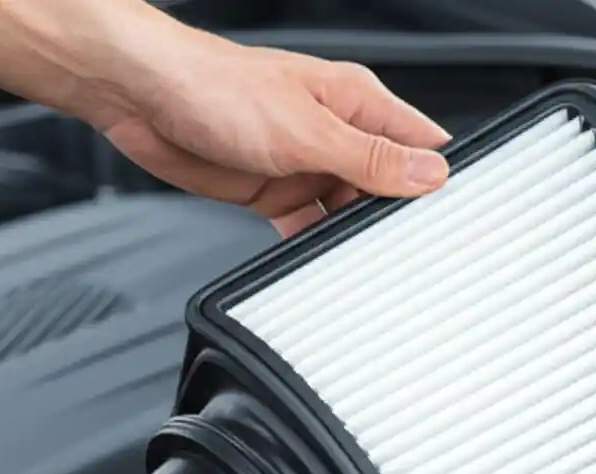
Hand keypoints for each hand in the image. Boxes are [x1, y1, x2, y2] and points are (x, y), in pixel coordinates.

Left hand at [94, 34, 450, 236]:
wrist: (142, 97)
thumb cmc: (216, 87)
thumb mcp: (307, 130)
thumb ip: (370, 158)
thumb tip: (430, 174)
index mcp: (357, 103)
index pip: (421, 144)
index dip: (441, 179)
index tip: (453, 219)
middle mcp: (336, 132)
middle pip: (390, 184)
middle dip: (398, 217)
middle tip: (410, 252)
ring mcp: (306, 162)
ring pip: (350, 211)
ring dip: (355, 235)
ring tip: (368, 262)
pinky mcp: (275, 189)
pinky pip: (308, 226)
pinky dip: (315, 246)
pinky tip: (320, 263)